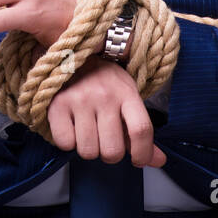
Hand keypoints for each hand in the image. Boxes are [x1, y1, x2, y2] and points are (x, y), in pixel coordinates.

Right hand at [48, 54, 166, 168]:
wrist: (76, 57)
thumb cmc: (106, 84)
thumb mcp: (128, 100)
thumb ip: (141, 132)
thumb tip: (159, 161)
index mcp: (127, 93)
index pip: (141, 130)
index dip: (143, 153)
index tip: (138, 159)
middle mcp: (104, 95)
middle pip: (112, 150)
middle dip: (110, 154)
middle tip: (106, 141)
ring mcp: (80, 99)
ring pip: (88, 151)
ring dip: (89, 149)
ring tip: (89, 133)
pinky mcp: (57, 105)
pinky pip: (65, 143)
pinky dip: (68, 142)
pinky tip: (72, 128)